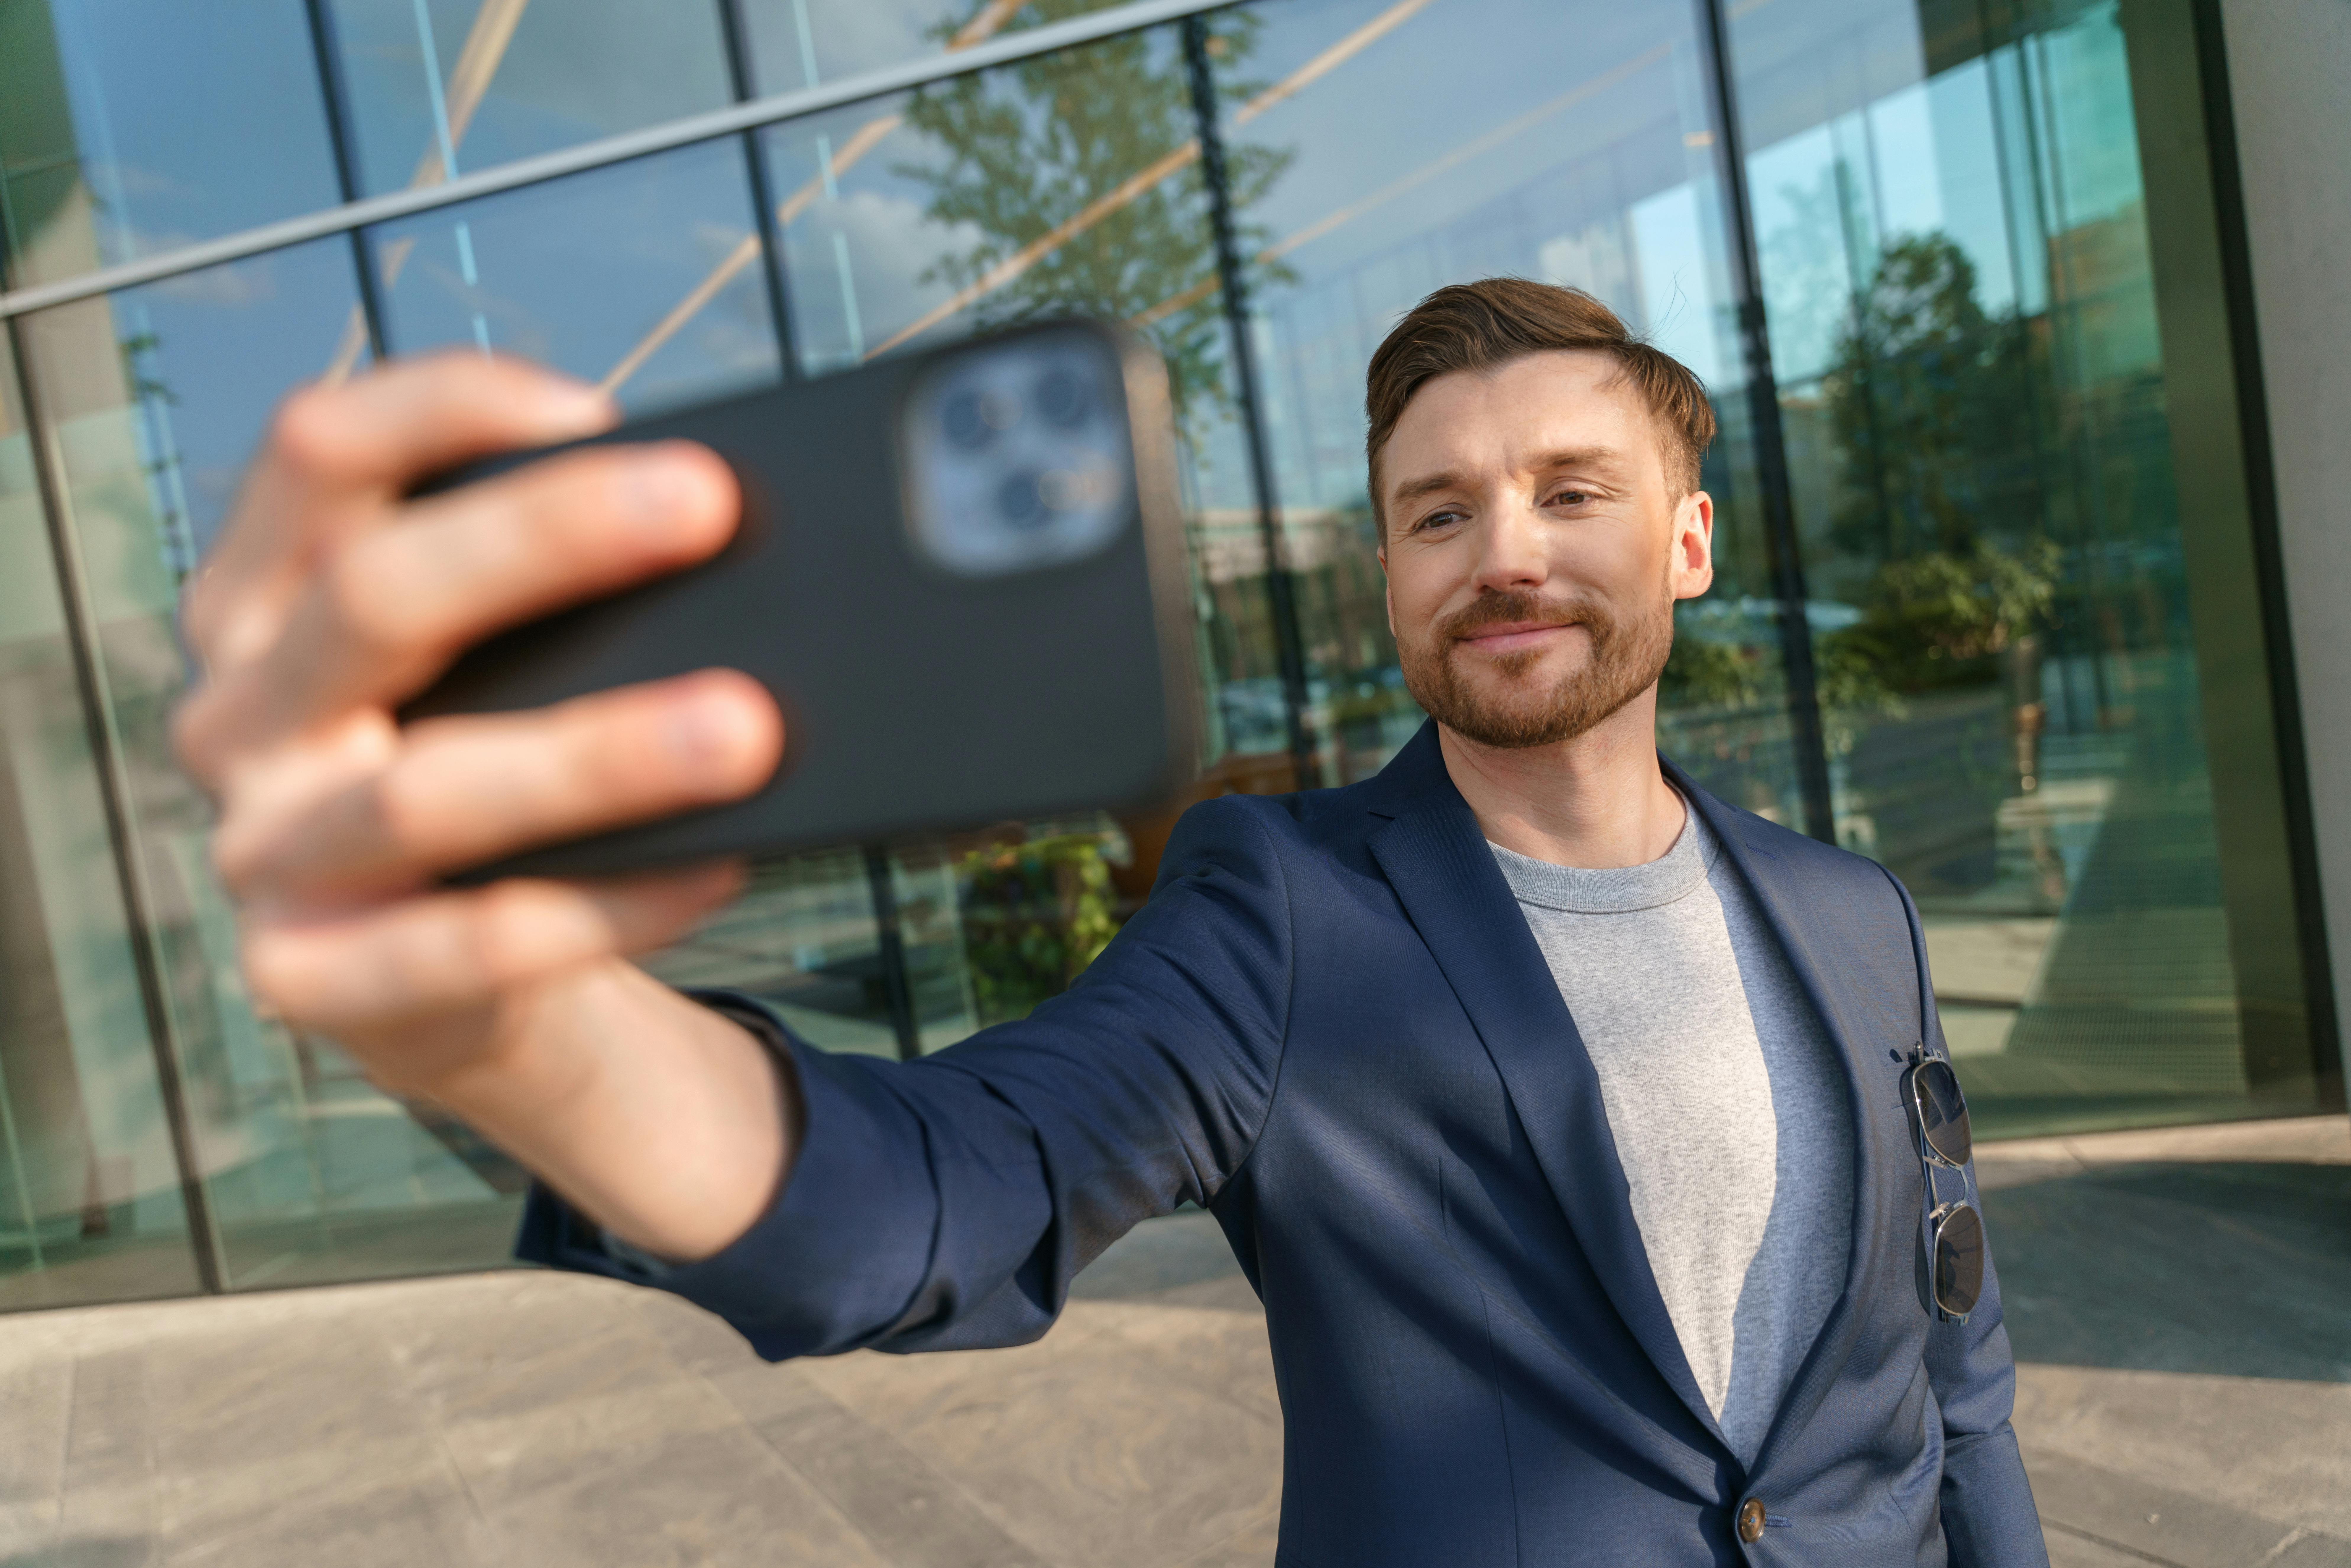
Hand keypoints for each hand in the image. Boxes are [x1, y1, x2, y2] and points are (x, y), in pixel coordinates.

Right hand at [174, 353, 794, 1256]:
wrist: (452, 985)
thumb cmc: (481, 772)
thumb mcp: (485, 668)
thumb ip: (540, 598)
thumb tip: (707, 520)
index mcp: (261, 601)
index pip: (312, 450)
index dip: (443, 406)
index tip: (592, 405)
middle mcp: (240, 715)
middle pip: (377, 596)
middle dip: (548, 538)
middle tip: (706, 504)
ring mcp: (262, 853)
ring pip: (428, 791)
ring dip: (603, 753)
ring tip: (748, 726)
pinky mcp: (310, 978)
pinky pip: (477, 941)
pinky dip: (612, 902)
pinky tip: (718, 865)